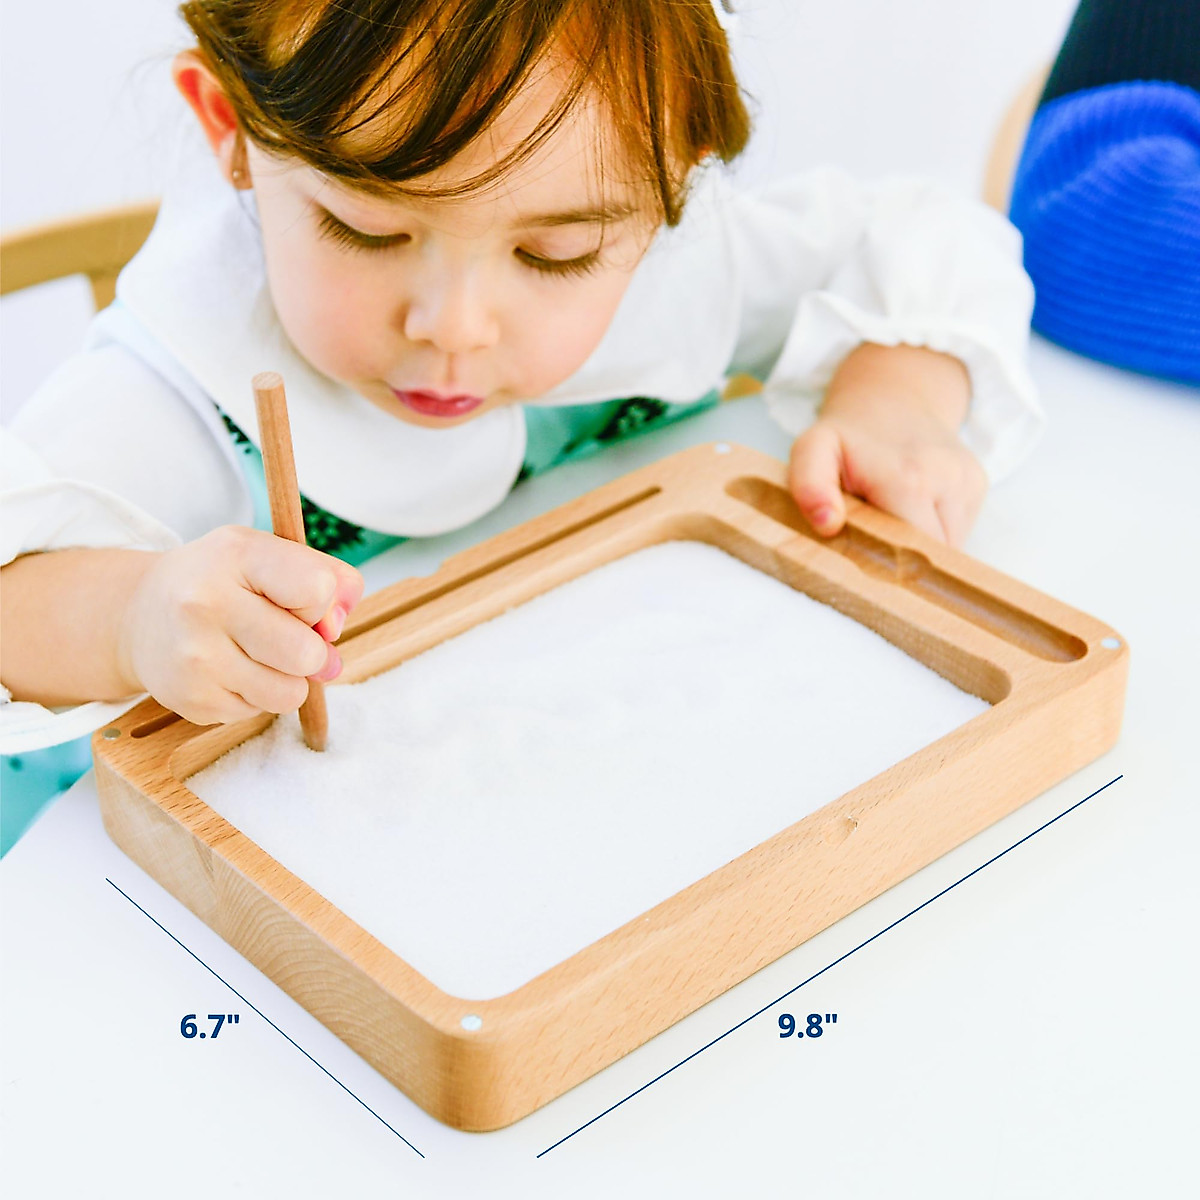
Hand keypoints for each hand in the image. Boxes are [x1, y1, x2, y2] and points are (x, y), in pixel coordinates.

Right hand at [116, 525, 363, 725]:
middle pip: (307, 654)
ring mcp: (194, 657)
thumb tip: (337, 630)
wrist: (139, 615)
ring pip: (290, 693)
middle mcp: (205, 604)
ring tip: (258, 653)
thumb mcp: (270, 554)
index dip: (322, 602)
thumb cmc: (222, 581)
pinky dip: (257, 695)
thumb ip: (328, 578)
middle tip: (286, 636)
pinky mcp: (191, 700)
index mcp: (236, 555)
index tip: (300, 601)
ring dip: (288, 679)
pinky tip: (230, 669)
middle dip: (311, 651)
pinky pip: (260, 712)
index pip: (318, 589)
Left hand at [787, 343, 986, 547]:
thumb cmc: (847, 434)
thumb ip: (809, 485)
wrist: (891, 395)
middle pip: (932, 555)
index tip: (865, 563)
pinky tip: (911, 508)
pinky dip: (935, 530)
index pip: (909, 555)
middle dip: (903, 558)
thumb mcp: (812, 449)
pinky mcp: (978, 483)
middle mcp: (948, 480)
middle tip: (873, 540)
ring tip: (890, 517)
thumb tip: (827, 523)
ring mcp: (968, 481)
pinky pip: (958, 529)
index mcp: (909, 480)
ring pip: (949, 547)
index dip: (886, 569)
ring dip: (920, 546)